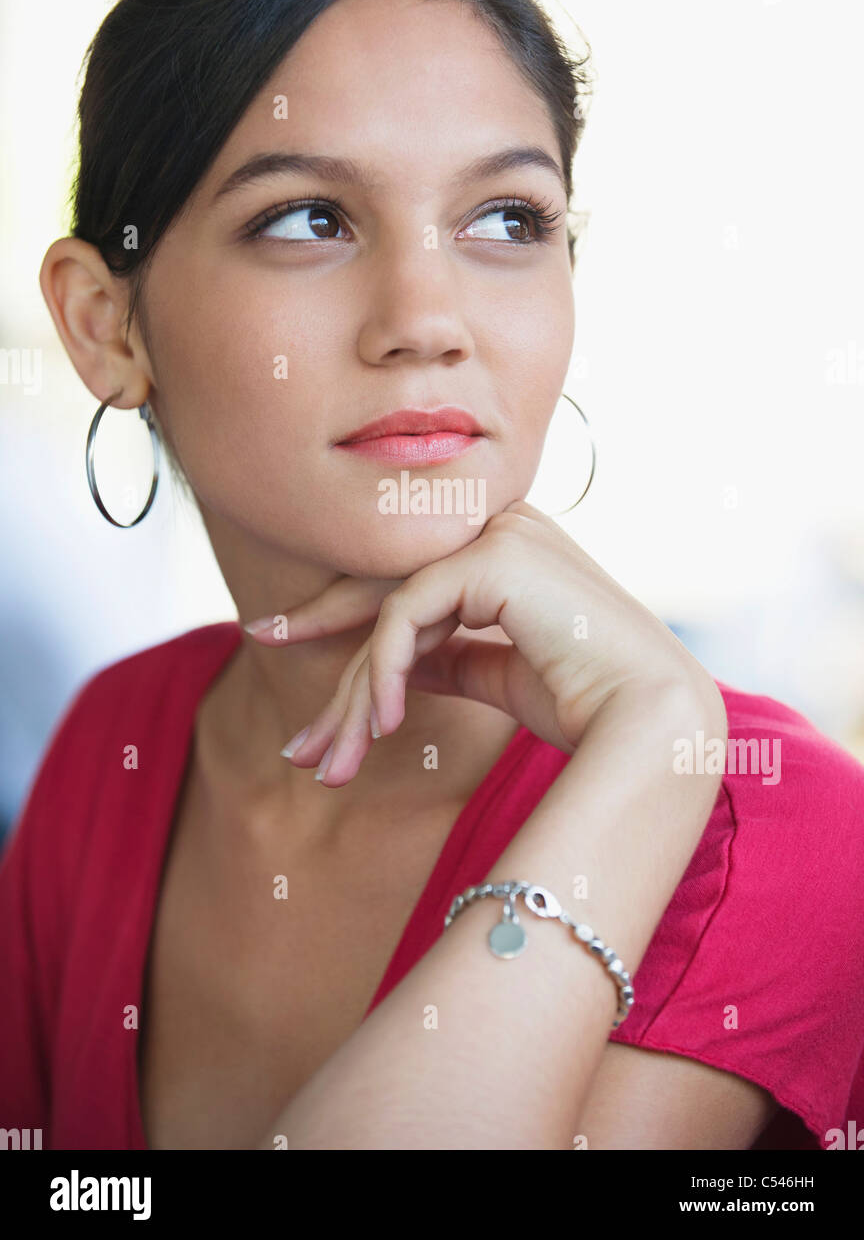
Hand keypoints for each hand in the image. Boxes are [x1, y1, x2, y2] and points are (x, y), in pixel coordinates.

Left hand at [244, 500, 719, 785]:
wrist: (651, 722)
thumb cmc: (589, 703)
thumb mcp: (496, 674)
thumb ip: (444, 654)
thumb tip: (382, 666)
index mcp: (506, 545)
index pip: (403, 579)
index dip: (335, 615)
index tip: (273, 640)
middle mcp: (499, 523)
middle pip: (386, 597)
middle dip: (335, 678)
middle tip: (294, 746)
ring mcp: (497, 532)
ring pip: (388, 613)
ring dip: (353, 698)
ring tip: (327, 764)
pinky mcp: (493, 555)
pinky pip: (406, 616)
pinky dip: (381, 673)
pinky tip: (380, 729)